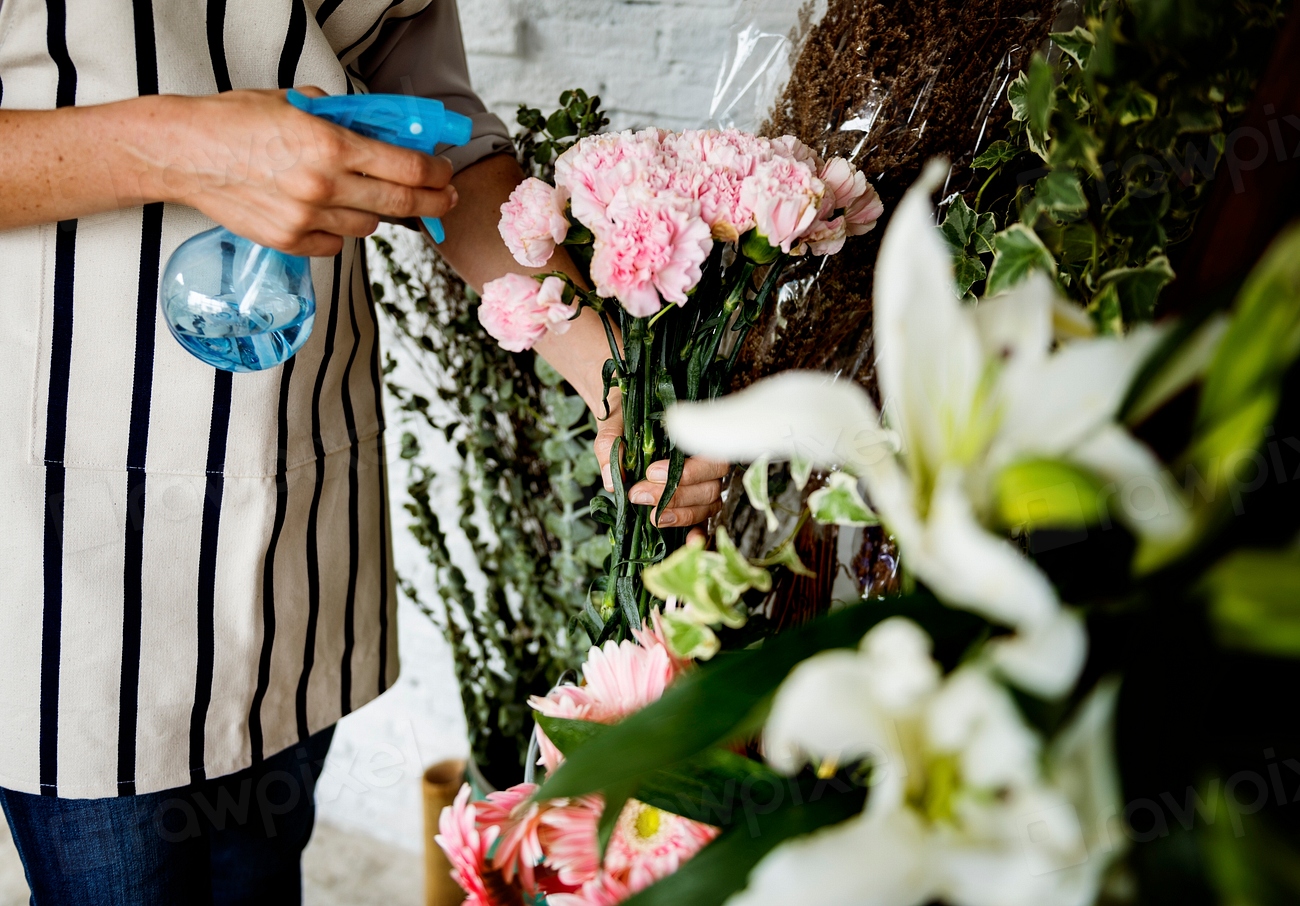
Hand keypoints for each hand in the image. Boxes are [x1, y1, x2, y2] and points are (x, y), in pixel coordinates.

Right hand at [147, 88, 457, 255]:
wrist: (184, 153)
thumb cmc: (237, 121)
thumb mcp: (297, 104)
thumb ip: (345, 120)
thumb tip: (385, 133)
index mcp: (331, 145)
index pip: (408, 168)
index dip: (436, 173)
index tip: (445, 173)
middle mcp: (324, 186)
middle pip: (402, 204)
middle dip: (433, 202)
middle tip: (444, 198)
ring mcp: (307, 218)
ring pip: (370, 225)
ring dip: (375, 210)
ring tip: (360, 193)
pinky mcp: (290, 241)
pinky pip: (337, 243)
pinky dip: (339, 229)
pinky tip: (323, 210)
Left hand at [593, 397, 728, 539]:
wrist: (624, 412)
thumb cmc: (626, 415)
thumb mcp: (614, 422)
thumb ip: (610, 445)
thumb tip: (610, 481)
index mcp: (697, 434)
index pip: (710, 457)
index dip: (687, 472)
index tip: (651, 473)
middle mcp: (707, 458)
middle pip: (710, 486)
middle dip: (675, 495)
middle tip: (638, 495)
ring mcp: (704, 480)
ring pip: (709, 503)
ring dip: (681, 513)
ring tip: (651, 516)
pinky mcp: (693, 500)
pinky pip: (705, 518)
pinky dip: (698, 531)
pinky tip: (688, 543)